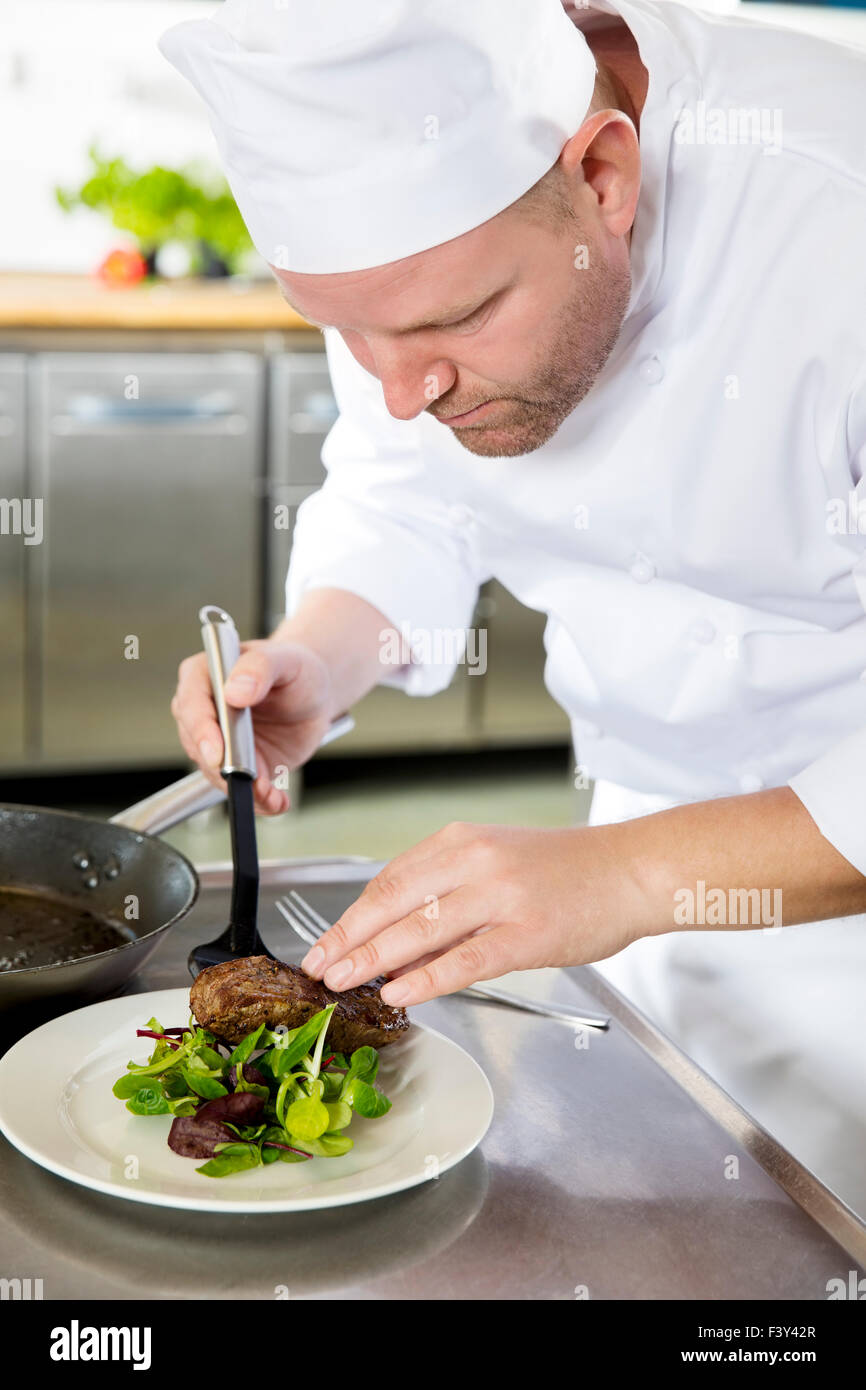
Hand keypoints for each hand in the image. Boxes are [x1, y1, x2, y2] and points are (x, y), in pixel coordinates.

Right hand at [171, 639, 333, 813]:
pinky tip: (276, 800)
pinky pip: (241, 789)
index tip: (217, 753)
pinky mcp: (236, 766)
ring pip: (216, 773)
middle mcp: (204, 712)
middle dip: (223, 768)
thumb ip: (260, 668)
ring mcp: (218, 742)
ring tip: (270, 793)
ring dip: (243, 789)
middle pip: (198, 745)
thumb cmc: (295, 669)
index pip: (191, 704)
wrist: (315, 695)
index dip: (201, 731)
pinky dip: (258, 800)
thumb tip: (236, 691)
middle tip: (250, 778)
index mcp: (205, 677)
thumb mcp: (286, 660)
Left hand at [299, 820, 651, 1004]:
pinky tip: (399, 992)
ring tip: (343, 981)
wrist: (631, 869)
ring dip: (372, 959)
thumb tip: (394, 945)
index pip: (389, 879)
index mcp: (461, 840)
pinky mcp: (527, 934)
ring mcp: (501, 897)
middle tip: (318, 967)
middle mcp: (475, 861)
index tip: (327, 941)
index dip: (351, 916)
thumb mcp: (497, 862)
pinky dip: (426, 978)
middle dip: (348, 939)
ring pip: (419, 930)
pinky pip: (464, 960)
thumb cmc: (567, 870)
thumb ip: (446, 895)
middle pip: (393, 902)